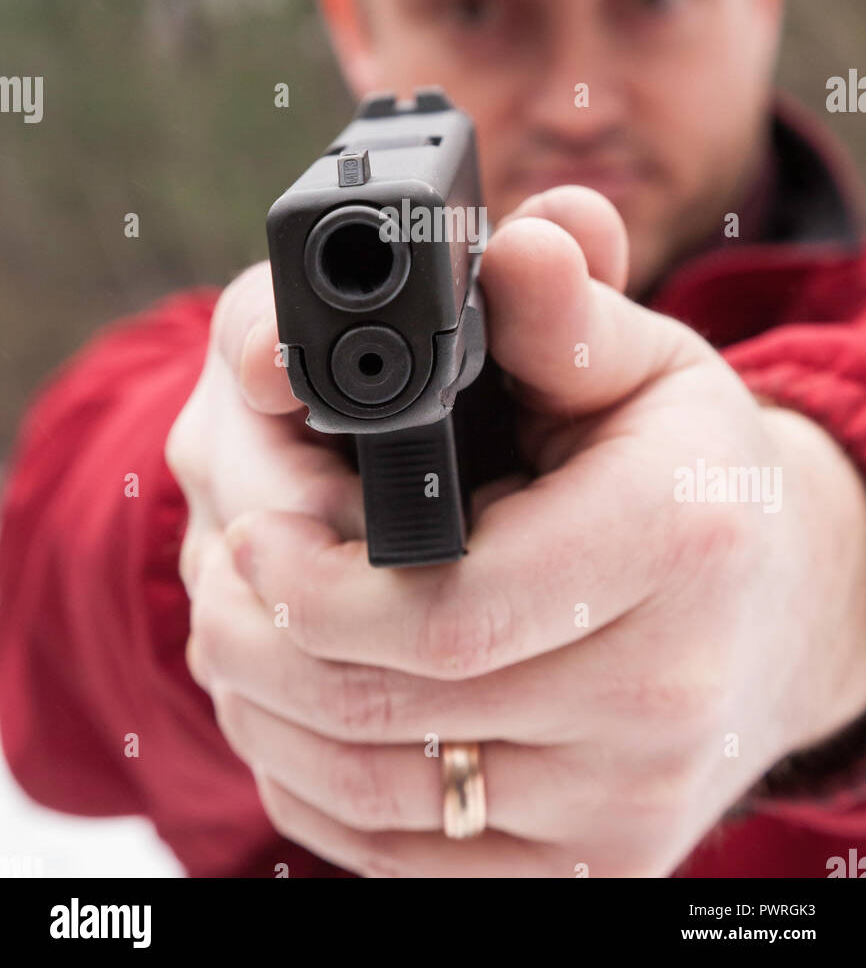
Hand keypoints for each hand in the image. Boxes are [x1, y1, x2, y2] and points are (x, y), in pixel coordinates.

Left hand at [181, 188, 865, 876]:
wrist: (778, 614)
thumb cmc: (689, 473)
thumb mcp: (644, 366)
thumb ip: (564, 311)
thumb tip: (517, 245)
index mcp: (675, 543)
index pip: (447, 605)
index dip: (314, 580)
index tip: (243, 534)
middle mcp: (661, 694)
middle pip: (384, 708)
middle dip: (262, 639)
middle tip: (217, 573)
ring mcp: (623, 804)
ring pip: (372, 796)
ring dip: (271, 712)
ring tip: (240, 633)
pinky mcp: (590, 870)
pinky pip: (405, 862)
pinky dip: (321, 789)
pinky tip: (302, 715)